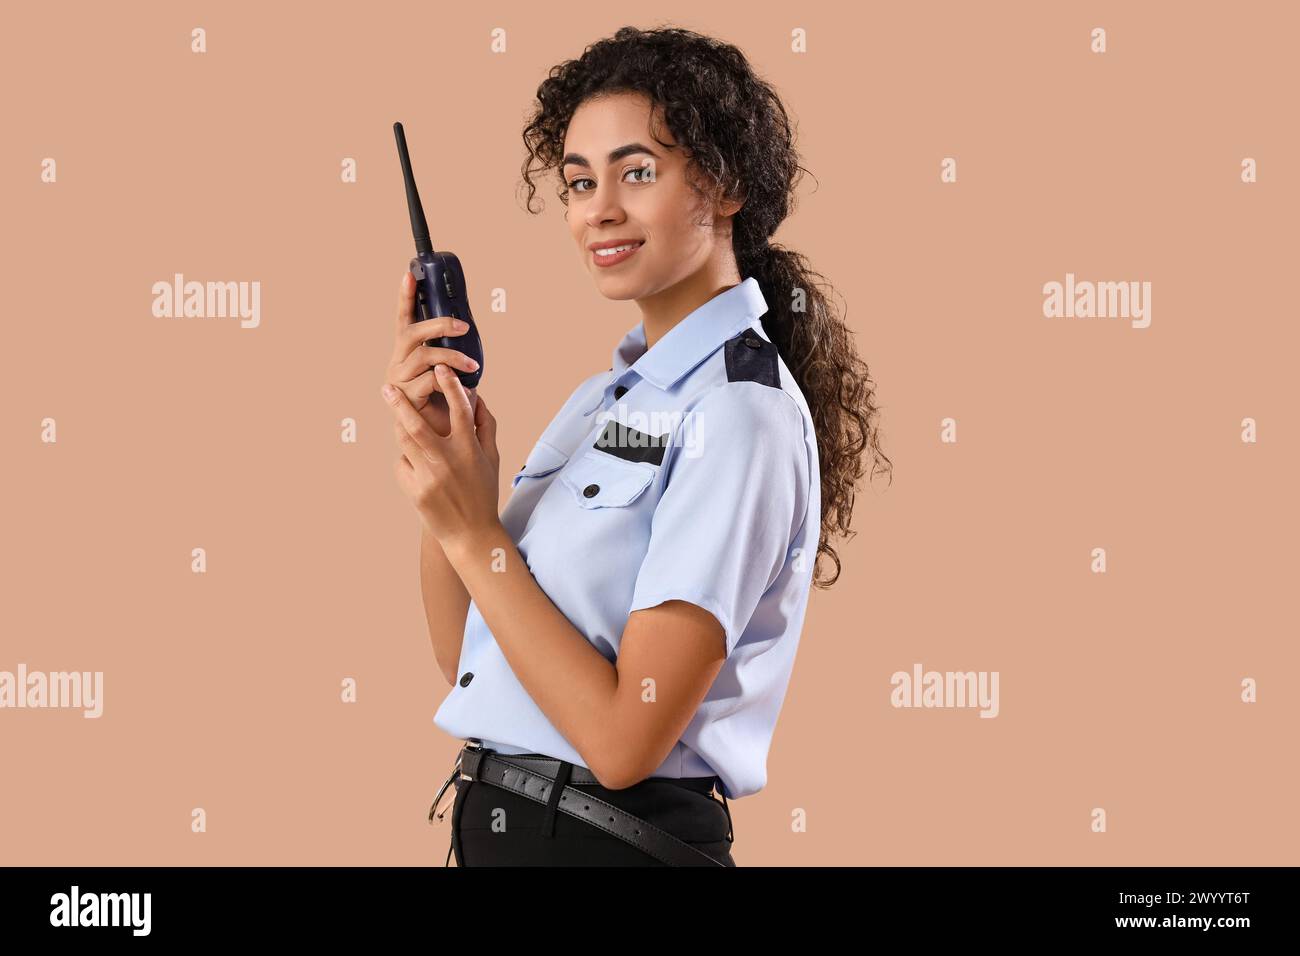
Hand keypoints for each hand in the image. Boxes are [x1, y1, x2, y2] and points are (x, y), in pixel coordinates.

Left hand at [384, 365, 501, 549]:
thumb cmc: (483, 492)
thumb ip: (485, 426)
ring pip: (405, 442)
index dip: (450, 386)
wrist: (471, 534)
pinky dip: (407, 460)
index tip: (440, 367)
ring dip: (399, 426)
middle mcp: (448, 461)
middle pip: (418, 424)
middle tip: (387, 386)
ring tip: (396, 415)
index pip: (460, 410)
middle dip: (400, 403)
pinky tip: (418, 469)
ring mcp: (429, 477)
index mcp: (469, 450)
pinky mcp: (414, 491)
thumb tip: (476, 397)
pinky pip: (403, 465)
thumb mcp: (491, 458)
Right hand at [385, 271, 480, 436]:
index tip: (409, 273)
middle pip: (412, 333)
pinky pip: (428, 382)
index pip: (404, 318)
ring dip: (452, 358)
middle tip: (464, 327)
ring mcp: (397, 382)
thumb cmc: (448, 405)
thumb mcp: (453, 372)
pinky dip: (448, 381)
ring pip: (424, 357)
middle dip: (439, 325)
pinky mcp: (405, 400)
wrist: (441, 443)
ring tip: (473, 367)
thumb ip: (453, 352)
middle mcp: (397, 363)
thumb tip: (468, 328)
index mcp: (406, 352)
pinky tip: (460, 387)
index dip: (405, 296)